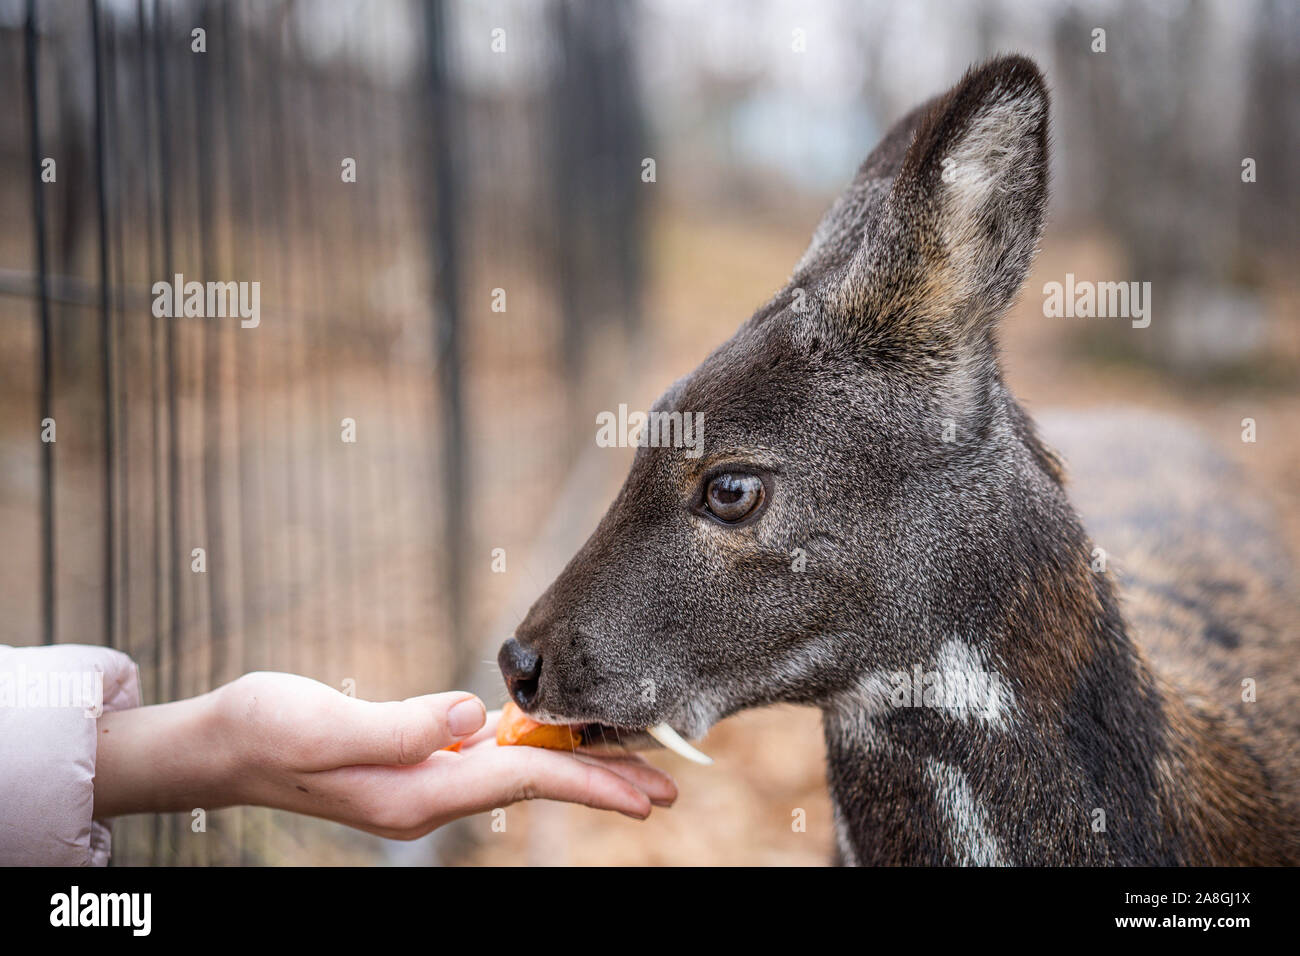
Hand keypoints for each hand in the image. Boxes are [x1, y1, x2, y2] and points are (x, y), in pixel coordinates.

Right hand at [93, 672, 676, 839]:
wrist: (221, 745)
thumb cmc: (265, 731)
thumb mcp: (325, 726)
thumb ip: (400, 727)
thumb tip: (471, 718)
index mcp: (417, 790)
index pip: (522, 779)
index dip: (587, 779)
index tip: (646, 790)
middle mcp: (428, 794)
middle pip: (535, 784)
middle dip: (600, 785)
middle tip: (664, 789)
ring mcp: (422, 782)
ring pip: (519, 771)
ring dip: (574, 767)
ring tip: (628, 766)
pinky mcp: (413, 761)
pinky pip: (489, 758)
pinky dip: (532, 750)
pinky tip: (551, 740)